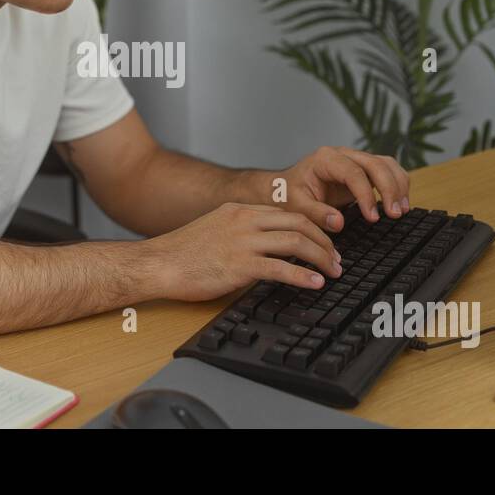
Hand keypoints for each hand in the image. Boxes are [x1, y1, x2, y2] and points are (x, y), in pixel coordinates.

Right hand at [147, 202, 343, 301]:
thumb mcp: (214, 229)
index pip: (288, 212)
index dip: (313, 227)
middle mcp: (244, 221)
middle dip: (325, 241)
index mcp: (239, 211)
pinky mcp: (239, 265)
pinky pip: (281, 268)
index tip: (325, 243)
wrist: (158, 263)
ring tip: (333, 272)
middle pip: (299, 223)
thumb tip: (265, 247)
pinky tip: (315, 284)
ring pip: (296, 242)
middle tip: (337, 259)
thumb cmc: (182, 253)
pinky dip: (303, 276)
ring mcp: (242, 242)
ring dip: (321, 258)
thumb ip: (240, 233)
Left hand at [271, 146, 409, 231]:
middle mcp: (344, 155)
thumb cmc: (289, 193)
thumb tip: (338, 223)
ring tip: (401, 210)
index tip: (373, 217)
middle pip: (376, 164)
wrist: (286, 186)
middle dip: (389, 188)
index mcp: (325, 159)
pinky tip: (400, 203)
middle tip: (395, 214)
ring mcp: (356, 160)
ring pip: (387, 164)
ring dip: (398, 185)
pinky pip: (388, 170)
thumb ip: (315, 213)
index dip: (366, 194)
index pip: (353, 172)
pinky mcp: (364, 170)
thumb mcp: (295, 205)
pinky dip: (398, 184)